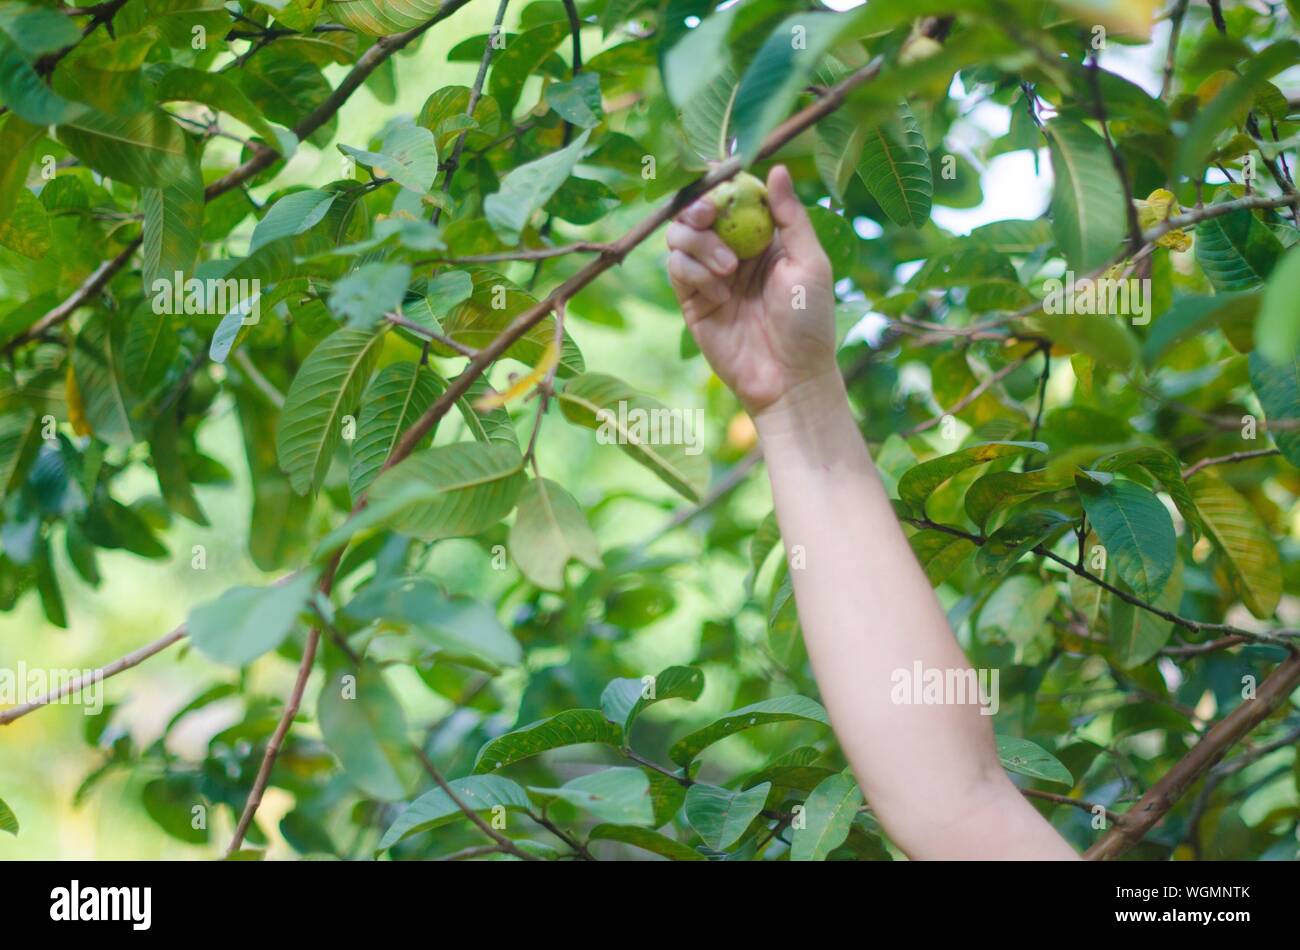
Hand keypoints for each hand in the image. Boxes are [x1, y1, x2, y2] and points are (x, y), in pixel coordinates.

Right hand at [666, 165, 838, 416]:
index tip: (721, 179)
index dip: (723, 183)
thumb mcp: (809, 263)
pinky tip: (720, 293)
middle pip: (698, 210)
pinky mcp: (692, 300)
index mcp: (765, 236)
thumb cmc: (809, 322)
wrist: (788, 378)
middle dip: (698, 206)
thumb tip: (775, 169)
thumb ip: (791, 217)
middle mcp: (734, 250)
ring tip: (728, 269)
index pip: (735, 196)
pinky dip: (694, 272)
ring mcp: (710, 275)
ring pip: (680, 236)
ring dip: (699, 243)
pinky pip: (676, 268)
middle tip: (709, 215)